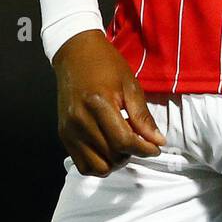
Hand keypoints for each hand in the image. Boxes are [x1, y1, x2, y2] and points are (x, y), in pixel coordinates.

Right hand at [52, 29, 165, 176]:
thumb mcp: (130, 84)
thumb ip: (142, 116)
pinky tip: (108, 148)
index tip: (156, 148)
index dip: (144, 149)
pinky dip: (99, 163)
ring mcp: (69, 131)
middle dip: (131, 154)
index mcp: (99, 104)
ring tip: (122, 145)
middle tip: (139, 140)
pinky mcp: (64, 136)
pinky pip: (83, 165)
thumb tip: (157, 142)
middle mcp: (80, 121)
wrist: (75, 54)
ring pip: (98, 167)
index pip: (123, 141)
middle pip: (112, 155)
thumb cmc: (106, 65)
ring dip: (115, 161)